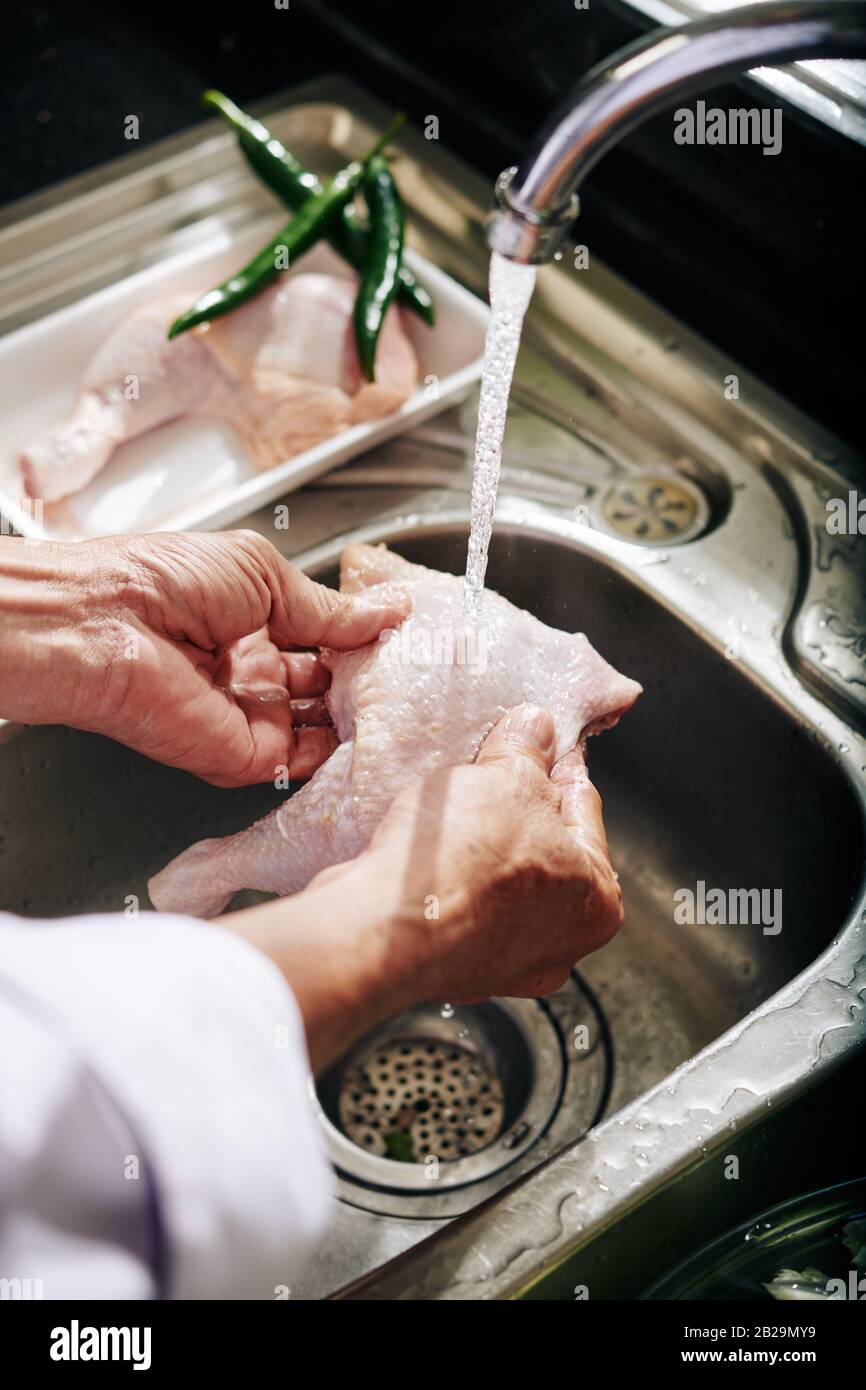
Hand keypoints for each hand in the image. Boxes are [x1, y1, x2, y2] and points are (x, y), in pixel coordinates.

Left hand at [0, 530, 406, 785]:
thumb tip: (386, 611)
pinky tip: (370, 728)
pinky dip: (337, 752)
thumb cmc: (162, 582)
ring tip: (401, 698)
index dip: (359, 637)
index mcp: (248, 620)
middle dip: (365, 680)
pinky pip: (300, 762)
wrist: (104, 626)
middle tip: (409, 670)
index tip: (401, 636)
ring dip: (357, 716)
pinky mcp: (242, 756)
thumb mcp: (263, 573)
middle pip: (323, 685)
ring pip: (319, 728)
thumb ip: (328, 608)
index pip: (317, 637)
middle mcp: (248, 670)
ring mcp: (247, 715)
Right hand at [228, 705, 622, 1069]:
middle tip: (493, 765)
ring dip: (479, 840)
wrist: (381, 928)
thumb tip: (536, 728)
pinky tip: (430, 845)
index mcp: (596, 901)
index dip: (557, 761)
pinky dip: (448, 874)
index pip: (584, 806)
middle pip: (542, 846)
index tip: (543, 739)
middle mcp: (558, 943)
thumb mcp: (508, 779)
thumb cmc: (462, 867)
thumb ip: (528, 751)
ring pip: (497, 878)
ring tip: (455, 801)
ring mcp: (501, 962)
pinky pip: (457, 902)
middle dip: (516, 804)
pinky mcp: (448, 964)